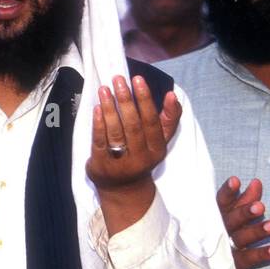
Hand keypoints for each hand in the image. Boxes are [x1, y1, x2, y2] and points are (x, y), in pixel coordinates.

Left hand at [87, 74, 179, 232]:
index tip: (138, 79)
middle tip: (118, 79)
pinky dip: (98, 124)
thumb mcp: (159, 141)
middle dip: (126, 100)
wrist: (123, 188)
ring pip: (116, 132)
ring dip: (110, 108)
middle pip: (133, 125)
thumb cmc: (141, 156)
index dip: (145, 100)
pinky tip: (97, 108)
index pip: (152, 122)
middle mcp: (140, 158)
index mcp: (157, 150)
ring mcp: (120, 163)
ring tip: (104, 89)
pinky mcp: (102, 166)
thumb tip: (172, 95)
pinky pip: (100, 142)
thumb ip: (168, 119)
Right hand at [216, 176, 269, 268]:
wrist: (205, 268)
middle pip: (230, 220)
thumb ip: (245, 199)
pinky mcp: (232, 265)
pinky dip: (260, 255)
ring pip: (240, 239)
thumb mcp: (233, 214)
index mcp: (217, 216)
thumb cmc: (224, 234)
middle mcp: (218, 231)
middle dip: (244, 213)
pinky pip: (247, 260)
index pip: (221, 202)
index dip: (228, 192)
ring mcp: (224, 249)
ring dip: (256, 232)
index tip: (236, 181)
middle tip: (260, 207)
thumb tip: (256, 182)